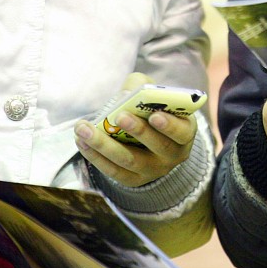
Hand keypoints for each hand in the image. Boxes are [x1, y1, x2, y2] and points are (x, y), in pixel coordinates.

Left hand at [75, 74, 196, 187]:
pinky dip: (96, 156)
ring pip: (129, 161)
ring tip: (84, 129)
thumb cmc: (153, 108)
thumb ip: (142, 86)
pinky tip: (82, 142)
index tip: (155, 115)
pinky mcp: (133, 180)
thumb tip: (125, 94)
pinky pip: (113, 172)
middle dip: (138, 131)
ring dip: (104, 145)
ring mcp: (153, 171)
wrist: (150, 138)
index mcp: (185, 132)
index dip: (170, 125)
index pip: (182, 132)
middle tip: (119, 116)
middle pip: (157, 147)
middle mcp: (173, 155)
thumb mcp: (155, 94)